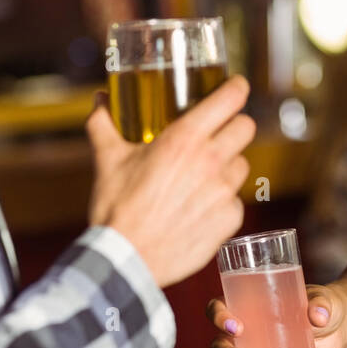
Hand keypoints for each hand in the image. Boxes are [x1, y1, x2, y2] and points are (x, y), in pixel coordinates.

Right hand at [87, 75, 254, 288]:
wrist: (125, 260)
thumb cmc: (116, 208)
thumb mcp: (107, 159)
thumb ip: (103, 123)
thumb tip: (99, 99)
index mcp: (184, 139)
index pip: (230, 99)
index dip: (236, 88)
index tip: (235, 86)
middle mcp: (211, 161)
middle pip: (247, 127)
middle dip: (235, 125)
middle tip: (219, 132)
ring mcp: (224, 192)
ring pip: (243, 165)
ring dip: (229, 165)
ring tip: (205, 175)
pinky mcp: (229, 220)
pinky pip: (236, 201)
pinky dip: (223, 201)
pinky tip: (201, 207)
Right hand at [207, 283, 346, 347]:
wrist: (335, 328)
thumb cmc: (320, 303)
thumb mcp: (322, 298)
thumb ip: (321, 303)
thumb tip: (319, 316)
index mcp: (246, 301)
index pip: (218, 306)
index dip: (218, 316)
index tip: (236, 326)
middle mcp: (244, 327)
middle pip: (220, 341)